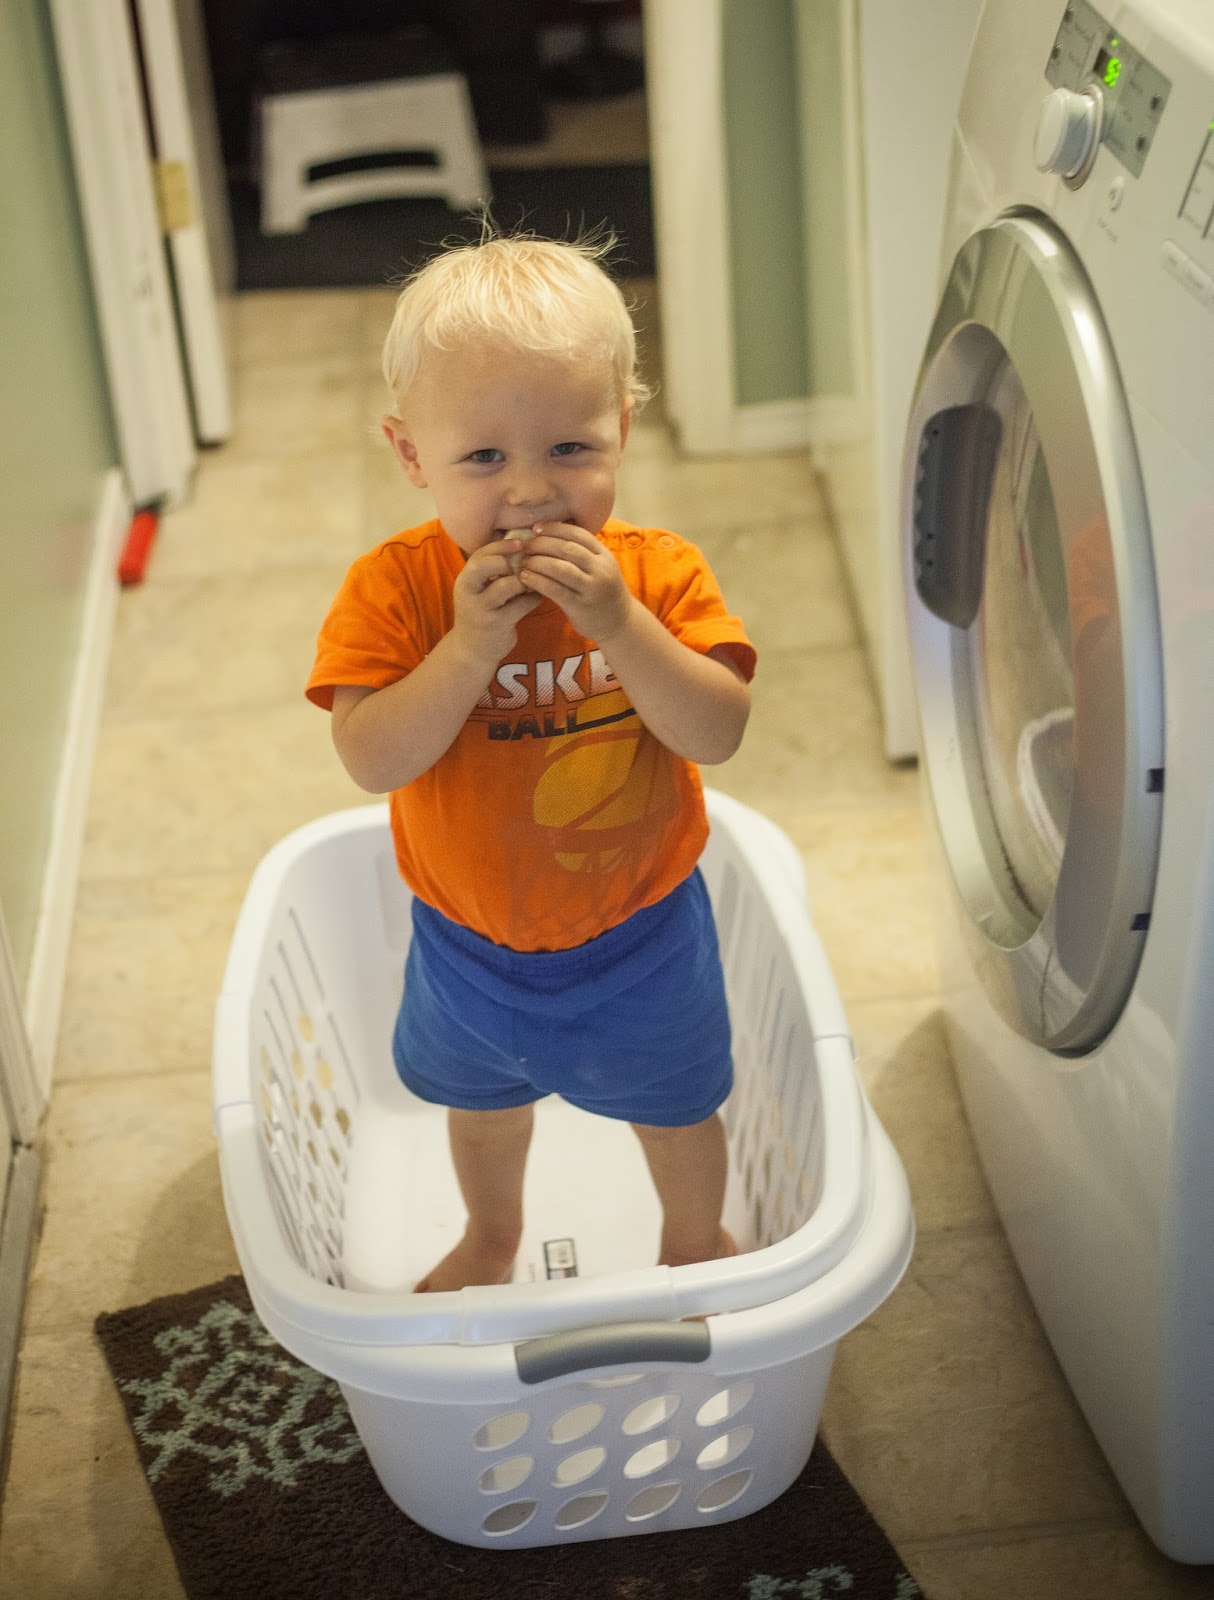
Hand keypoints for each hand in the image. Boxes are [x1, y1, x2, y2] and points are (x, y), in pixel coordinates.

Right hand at [450, 537, 539, 665]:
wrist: (473, 650)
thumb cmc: (482, 612)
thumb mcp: (479, 590)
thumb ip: (493, 570)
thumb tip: (521, 541)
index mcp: (464, 580)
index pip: (479, 554)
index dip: (501, 546)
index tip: (521, 542)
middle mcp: (468, 593)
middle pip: (483, 565)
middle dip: (506, 559)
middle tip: (525, 561)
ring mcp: (481, 610)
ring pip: (506, 585)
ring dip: (525, 580)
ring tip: (533, 581)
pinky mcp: (497, 625)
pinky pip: (521, 605)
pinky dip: (533, 598)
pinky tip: (537, 597)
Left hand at [518, 521, 634, 640]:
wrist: (620, 623)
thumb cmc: (603, 593)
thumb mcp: (601, 568)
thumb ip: (583, 553)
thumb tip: (552, 535)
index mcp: (604, 555)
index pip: (578, 534)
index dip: (555, 528)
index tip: (536, 528)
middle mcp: (600, 569)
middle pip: (567, 548)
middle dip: (542, 544)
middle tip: (525, 545)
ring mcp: (591, 588)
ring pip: (561, 568)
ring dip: (538, 562)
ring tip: (523, 562)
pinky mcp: (580, 606)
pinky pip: (556, 590)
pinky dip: (538, 581)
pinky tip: (525, 577)